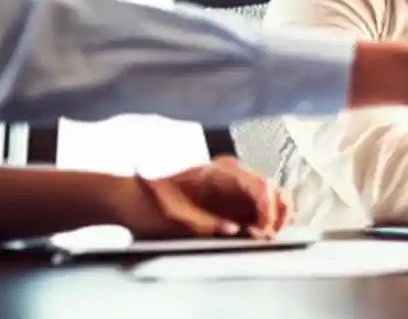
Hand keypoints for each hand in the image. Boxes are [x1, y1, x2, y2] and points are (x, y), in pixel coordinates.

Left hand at [115, 157, 290, 239]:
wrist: (130, 201)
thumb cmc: (149, 205)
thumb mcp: (174, 218)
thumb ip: (205, 224)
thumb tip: (235, 230)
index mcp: (220, 172)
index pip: (259, 185)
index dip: (268, 208)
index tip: (264, 230)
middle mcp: (231, 175)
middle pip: (270, 187)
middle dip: (277, 211)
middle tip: (272, 235)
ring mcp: (231, 187)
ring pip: (268, 195)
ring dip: (275, 214)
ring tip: (268, 236)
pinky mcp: (229, 200)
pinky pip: (257, 205)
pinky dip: (265, 218)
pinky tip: (258, 233)